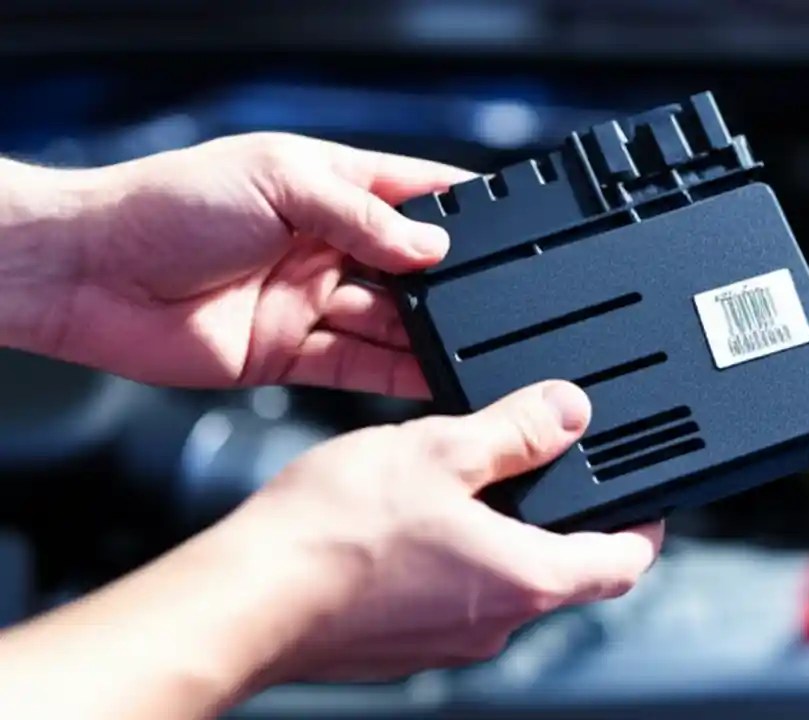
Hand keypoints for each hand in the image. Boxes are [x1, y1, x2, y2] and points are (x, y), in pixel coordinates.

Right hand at [0, 380, 660, 719]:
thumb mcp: (441, 450)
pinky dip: (454, 560)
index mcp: (526, 579)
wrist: (244, 600)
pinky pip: (453, 598)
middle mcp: (496, 624)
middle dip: (570, 521)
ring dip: (506, 536)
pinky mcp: (403, 645)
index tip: (649, 495)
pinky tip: (414, 523)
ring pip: (506, 584)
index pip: (624, 562)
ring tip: (476, 483)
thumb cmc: (332, 535)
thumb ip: (515, 430)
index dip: (647, 524)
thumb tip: (569, 411)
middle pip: (567, 571)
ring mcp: (448, 641)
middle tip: (558, 472)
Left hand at [3, 133, 470, 396]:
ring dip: (427, 335)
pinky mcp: (289, 355)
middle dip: (448, 284)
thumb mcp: (278, 180)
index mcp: (326, 187)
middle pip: (410, 269)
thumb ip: (360, 215)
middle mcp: (325, 245)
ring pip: (389, 323)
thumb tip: (431, 246)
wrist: (89, 275)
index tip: (506, 231)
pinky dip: (396, 375)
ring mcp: (308, 301)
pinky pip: (357, 368)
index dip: (459, 211)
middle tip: (489, 300)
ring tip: (469, 343)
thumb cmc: (165, 205)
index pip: (413, 194)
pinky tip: (433, 376)